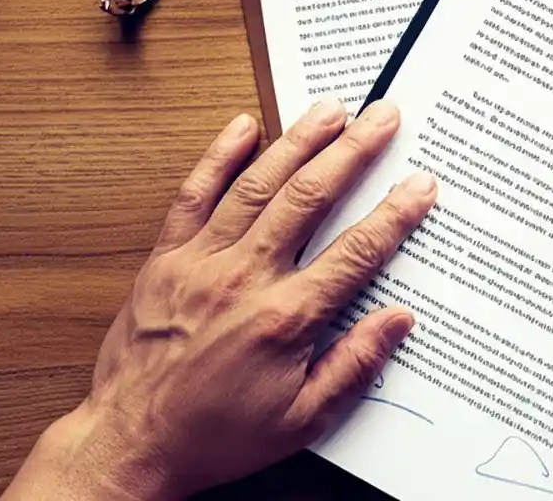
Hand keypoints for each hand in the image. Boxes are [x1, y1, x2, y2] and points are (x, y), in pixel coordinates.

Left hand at [4, 99, 436, 500]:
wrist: (133, 443)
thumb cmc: (217, 435)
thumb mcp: (302, 421)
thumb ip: (354, 366)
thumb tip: (398, 321)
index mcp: (285, 319)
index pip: (355, 252)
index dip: (394, 214)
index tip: (420, 185)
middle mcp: (244, 278)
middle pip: (310, 198)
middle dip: (353, 152)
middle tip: (383, 117)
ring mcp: (200, 261)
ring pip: (258, 185)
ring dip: (297, 141)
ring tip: (330, 109)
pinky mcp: (165, 259)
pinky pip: (193, 195)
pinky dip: (218, 157)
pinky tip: (243, 127)